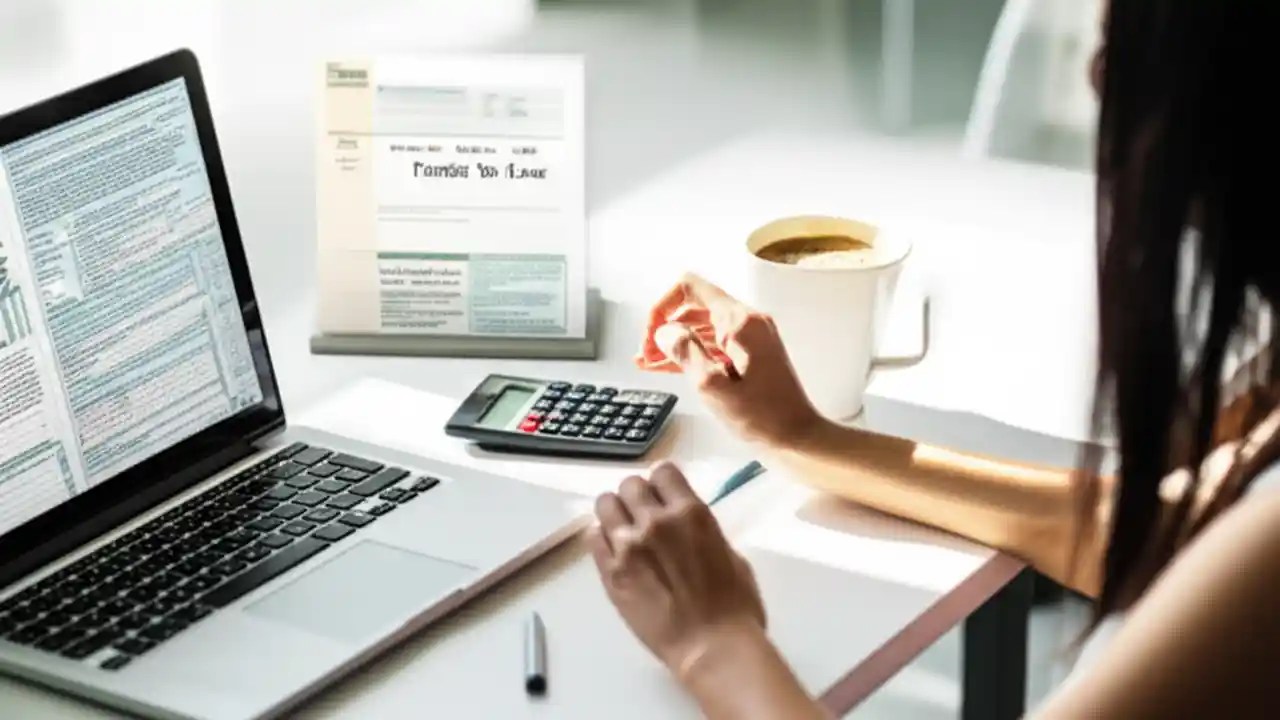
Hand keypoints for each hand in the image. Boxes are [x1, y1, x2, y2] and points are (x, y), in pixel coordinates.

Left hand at [588, 462, 765, 678]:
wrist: (713, 648)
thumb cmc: (735, 606)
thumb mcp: (729, 554)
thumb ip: (702, 531)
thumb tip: (686, 526)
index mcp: (691, 513)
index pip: (663, 471)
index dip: (663, 483)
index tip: (664, 495)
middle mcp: (656, 521)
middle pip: (630, 484)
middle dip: (638, 496)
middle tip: (644, 515)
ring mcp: (628, 546)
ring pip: (605, 503)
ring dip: (615, 511)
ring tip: (624, 529)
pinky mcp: (610, 572)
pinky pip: (593, 536)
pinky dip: (602, 537)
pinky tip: (614, 549)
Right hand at [635, 273, 821, 446]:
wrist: (796, 438)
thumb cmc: (761, 417)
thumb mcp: (712, 385)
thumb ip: (685, 352)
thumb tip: (665, 331)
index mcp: (740, 321)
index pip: (690, 287)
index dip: (663, 306)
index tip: (651, 334)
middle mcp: (747, 321)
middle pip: (694, 306)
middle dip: (666, 326)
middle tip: (646, 354)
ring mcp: (751, 337)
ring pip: (702, 327)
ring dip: (675, 341)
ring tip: (648, 362)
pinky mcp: (751, 354)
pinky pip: (714, 344)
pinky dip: (691, 352)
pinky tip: (666, 365)